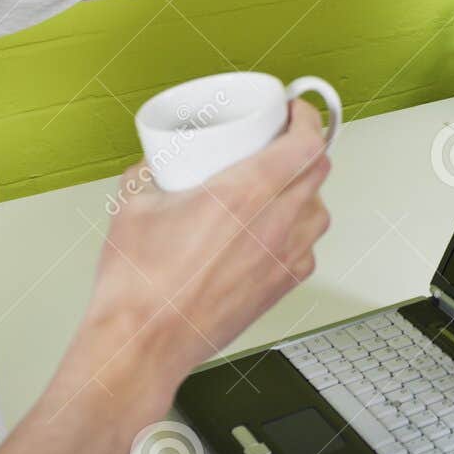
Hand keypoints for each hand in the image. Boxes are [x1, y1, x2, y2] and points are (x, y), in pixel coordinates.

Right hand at [84, 99, 333, 385]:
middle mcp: (277, 223)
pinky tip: (266, 231)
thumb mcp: (135, 204)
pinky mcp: (285, 284)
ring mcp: (287, 256)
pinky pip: (308, 244)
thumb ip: (152, 170)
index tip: (294, 110)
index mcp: (246, 193)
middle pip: (319, 169)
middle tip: (278, 143)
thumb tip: (160, 161)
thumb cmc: (140, 286)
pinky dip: (296, 229)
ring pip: (319, 208)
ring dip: (303, 190)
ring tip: (272, 188)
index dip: (307, 118)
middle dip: (304, 148)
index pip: (307, 142)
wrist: (144, 344)